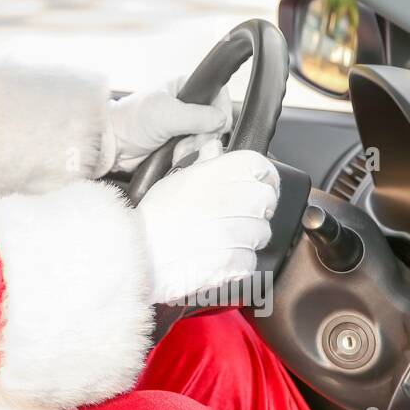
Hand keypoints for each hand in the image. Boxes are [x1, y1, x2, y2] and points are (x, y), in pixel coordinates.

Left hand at [100, 74, 232, 173]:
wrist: (113, 145)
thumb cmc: (132, 121)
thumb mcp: (167, 114)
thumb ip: (197, 116)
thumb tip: (221, 120)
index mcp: (184, 86)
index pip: (218, 94)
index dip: (220, 111)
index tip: (215, 125)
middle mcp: (186, 103)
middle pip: (215, 120)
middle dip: (204, 135)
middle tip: (189, 141)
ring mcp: (183, 124)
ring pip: (207, 138)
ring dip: (196, 148)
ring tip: (178, 151)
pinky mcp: (179, 142)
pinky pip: (196, 150)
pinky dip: (190, 156)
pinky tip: (177, 156)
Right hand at [135, 149, 279, 304]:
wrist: (143, 254)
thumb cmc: (156, 217)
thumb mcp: (176, 179)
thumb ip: (204, 162)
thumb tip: (215, 148)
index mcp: (227, 171)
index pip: (264, 168)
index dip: (261, 178)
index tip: (253, 186)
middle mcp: (241, 197)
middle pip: (267, 201)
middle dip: (253, 208)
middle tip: (229, 215)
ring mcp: (243, 230)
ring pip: (261, 231)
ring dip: (245, 235)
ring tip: (216, 237)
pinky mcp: (241, 260)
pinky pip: (250, 258)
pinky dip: (237, 260)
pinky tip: (215, 255)